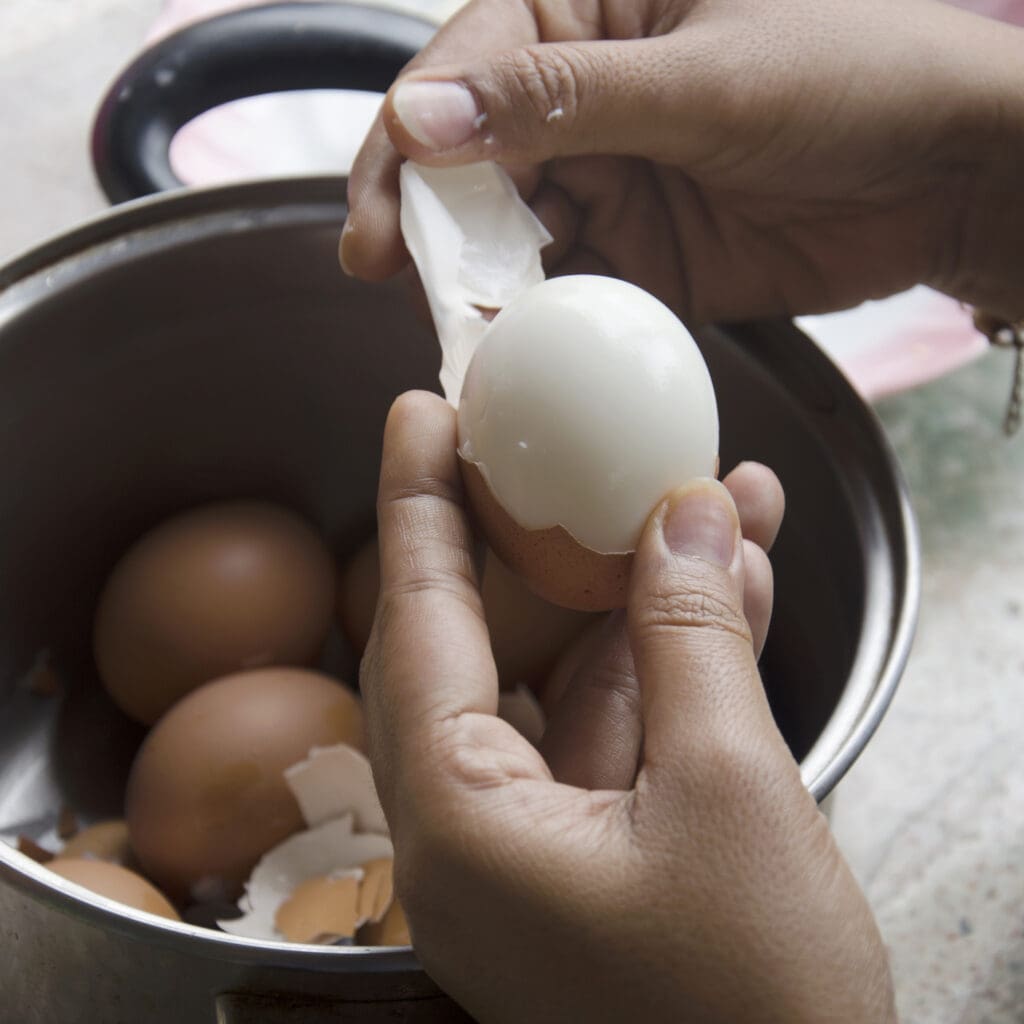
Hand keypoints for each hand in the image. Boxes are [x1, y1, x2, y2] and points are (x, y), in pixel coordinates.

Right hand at [343, 0, 1023, 320]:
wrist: (946, 177)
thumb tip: (424, 115)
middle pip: (468, 159)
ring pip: (507, 233)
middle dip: (427, 222)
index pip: (465, 67)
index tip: (375, 220)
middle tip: (391, 280)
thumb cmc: (854, 78)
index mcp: (591, 11)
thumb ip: (564, 101)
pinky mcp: (635, 255)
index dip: (407, 142)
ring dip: (478, 283)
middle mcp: (584, 96)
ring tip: (454, 331)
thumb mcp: (704, 79)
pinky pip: (564, 290)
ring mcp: (607, 179)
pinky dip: (536, 323)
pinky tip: (512, 350)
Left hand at [360, 391, 895, 1023]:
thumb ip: (694, 641)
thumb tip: (686, 516)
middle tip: (546, 438)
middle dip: (535, 532)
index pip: (416, 625)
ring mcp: (538, 845)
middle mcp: (474, 834)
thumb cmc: (756, 1014)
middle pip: (484, 640)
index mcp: (459, 826)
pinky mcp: (601, 854)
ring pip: (574, 677)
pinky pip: (621, 728)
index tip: (419, 415)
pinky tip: (733, 586)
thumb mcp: (732, 795)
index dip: (418, 506)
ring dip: (644, 590)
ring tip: (710, 494)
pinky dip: (674, 659)